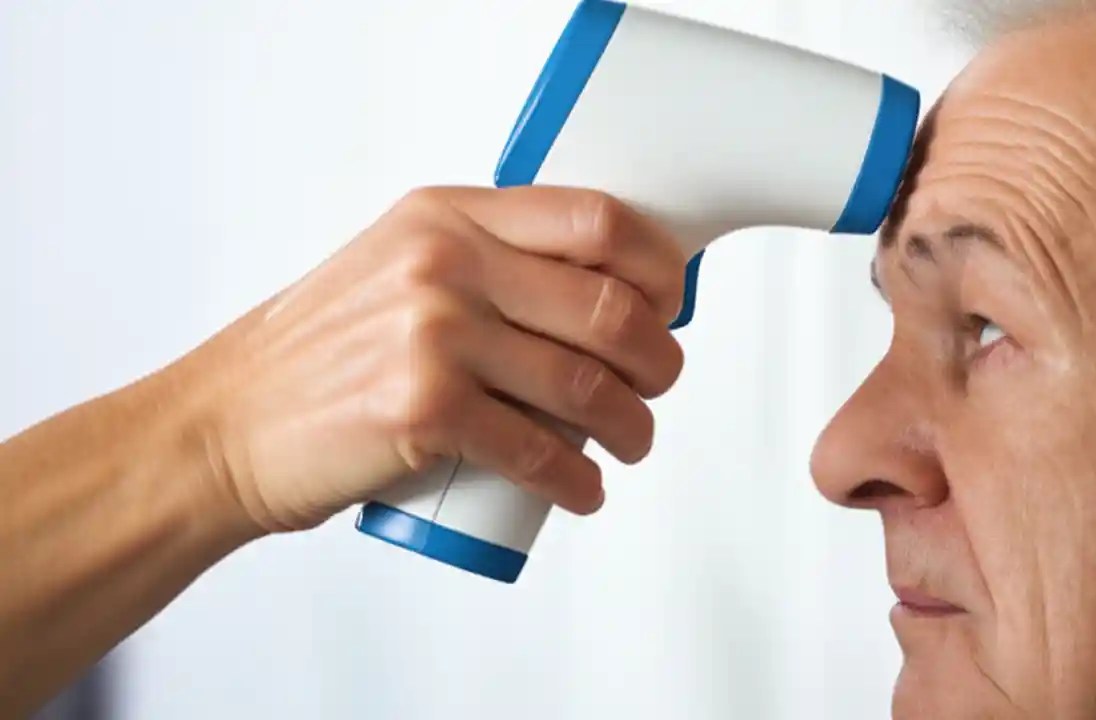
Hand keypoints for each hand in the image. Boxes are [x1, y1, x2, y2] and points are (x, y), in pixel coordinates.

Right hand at [182, 186, 687, 532]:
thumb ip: (482, 258)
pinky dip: (580, 481)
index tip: (669, 303)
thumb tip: (598, 288)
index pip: (594, 217)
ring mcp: (432, 337)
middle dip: (660, 359)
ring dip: (635, 426)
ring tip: (632, 442)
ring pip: (587, 385)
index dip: (656, 266)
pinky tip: (585, 490)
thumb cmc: (318, 354)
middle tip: (659, 384)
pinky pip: (541, 452)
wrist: (225, 425)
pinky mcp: (422, 413)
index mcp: (447, 215)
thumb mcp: (396, 265)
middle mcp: (443, 264)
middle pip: (609, 307)